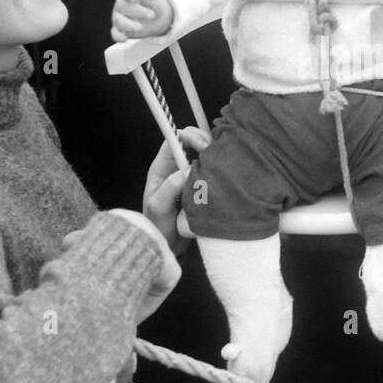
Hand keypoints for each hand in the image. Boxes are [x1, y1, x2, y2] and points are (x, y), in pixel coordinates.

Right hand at [111, 0, 174, 41]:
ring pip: (119, 21)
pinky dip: (118, 36)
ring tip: (140, 28)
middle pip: (124, 7)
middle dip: (138, 12)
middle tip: (152, 15)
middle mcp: (121, 4)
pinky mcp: (119, 30)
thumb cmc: (152, 2)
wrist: (154, 17)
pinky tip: (124, 39)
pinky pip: (115, 33)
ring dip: (129, 25)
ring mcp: (119, 17)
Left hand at [142, 125, 210, 255]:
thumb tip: (188, 170)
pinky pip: (213, 171)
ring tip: (220, 166)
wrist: (167, 245)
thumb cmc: (158, 227)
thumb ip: (170, 187)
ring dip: (214, 156)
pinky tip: (224, 175)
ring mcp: (190, 176)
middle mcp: (176, 167)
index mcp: (162, 167)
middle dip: (206, 143)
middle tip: (215, 156)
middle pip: (193, 142)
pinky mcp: (202, 186)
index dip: (190, 136)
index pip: (176, 139)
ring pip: (205, 155)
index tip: (203, 146)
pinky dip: (220, 169)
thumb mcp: (159, 207)